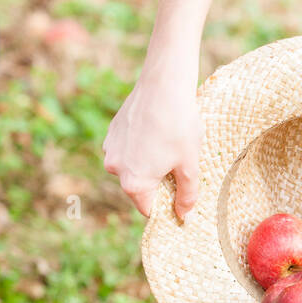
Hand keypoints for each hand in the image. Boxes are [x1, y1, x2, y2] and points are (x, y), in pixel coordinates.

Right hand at [103, 73, 201, 220]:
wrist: (164, 85)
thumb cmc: (179, 126)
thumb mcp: (190, 165)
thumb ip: (187, 195)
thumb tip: (184, 217)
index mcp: (134, 183)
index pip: (148, 209)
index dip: (166, 205)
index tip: (179, 192)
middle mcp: (115, 169)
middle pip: (138, 188)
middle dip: (157, 181)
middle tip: (177, 162)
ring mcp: (110, 149)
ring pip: (132, 167)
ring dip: (147, 162)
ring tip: (167, 143)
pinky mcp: (112, 132)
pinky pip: (127, 149)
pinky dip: (140, 146)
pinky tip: (156, 131)